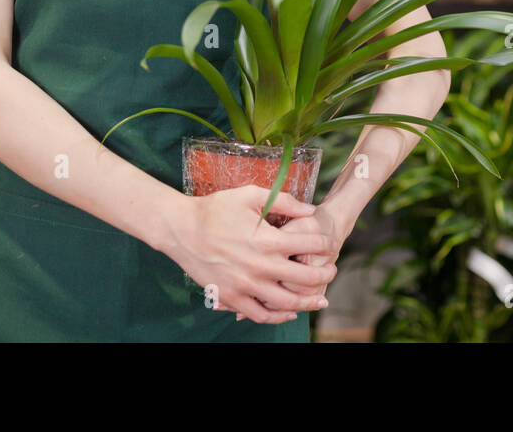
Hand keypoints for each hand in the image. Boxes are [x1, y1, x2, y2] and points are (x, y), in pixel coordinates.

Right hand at [161, 185, 338, 324]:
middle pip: (304, 279)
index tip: (331, 243)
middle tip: (332, 271)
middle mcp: (260, 266)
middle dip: (324, 276)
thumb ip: (283, 201)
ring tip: (321, 300)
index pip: (309, 244)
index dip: (325, 244)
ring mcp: (245, 285)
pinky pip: (260, 315)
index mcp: (267, 239)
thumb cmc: (215, 209)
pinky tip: (289, 312)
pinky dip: (277, 317)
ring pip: (286, 302)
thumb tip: (310, 209)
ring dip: (308, 303)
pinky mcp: (232, 298)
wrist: (180, 229)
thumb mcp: (249, 195)